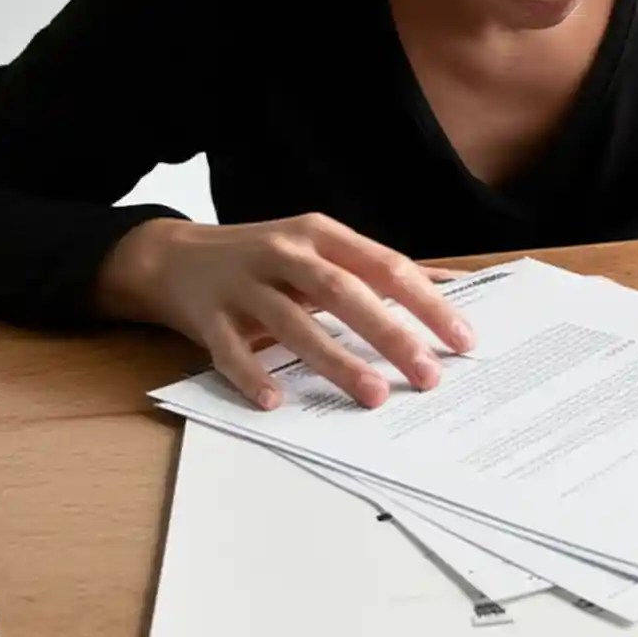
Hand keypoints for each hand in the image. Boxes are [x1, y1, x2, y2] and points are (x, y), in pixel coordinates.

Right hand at [97, 214, 476, 410]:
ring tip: (372, 396)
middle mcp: (284, 254)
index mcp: (321, 235)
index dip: (427, 303)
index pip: (386, 267)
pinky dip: (253, 376)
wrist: (174, 256)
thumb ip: (379, 270)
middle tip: (428, 375)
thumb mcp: (322, 250)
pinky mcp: (208, 317)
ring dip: (336, 362)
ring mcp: (243, 285)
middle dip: (391, 336)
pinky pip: (232, 350)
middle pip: (345, 294)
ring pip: (294, 324)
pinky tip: (277, 401)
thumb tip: (455, 287)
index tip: (463, 338)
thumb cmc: (266, 259)